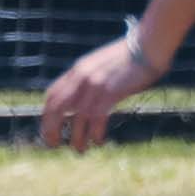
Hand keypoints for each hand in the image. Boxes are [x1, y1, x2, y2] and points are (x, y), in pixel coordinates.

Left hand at [39, 32, 166, 152]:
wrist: (148, 46)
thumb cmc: (128, 59)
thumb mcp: (100, 66)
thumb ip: (88, 80)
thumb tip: (80, 101)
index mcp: (77, 70)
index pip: (52, 94)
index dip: (47, 114)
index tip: (49, 129)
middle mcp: (82, 76)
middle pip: (57, 106)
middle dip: (51, 128)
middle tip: (54, 144)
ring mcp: (96, 83)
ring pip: (78, 117)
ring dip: (76, 137)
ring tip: (79, 150)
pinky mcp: (111, 91)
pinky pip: (97, 117)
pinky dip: (95, 133)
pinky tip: (98, 142)